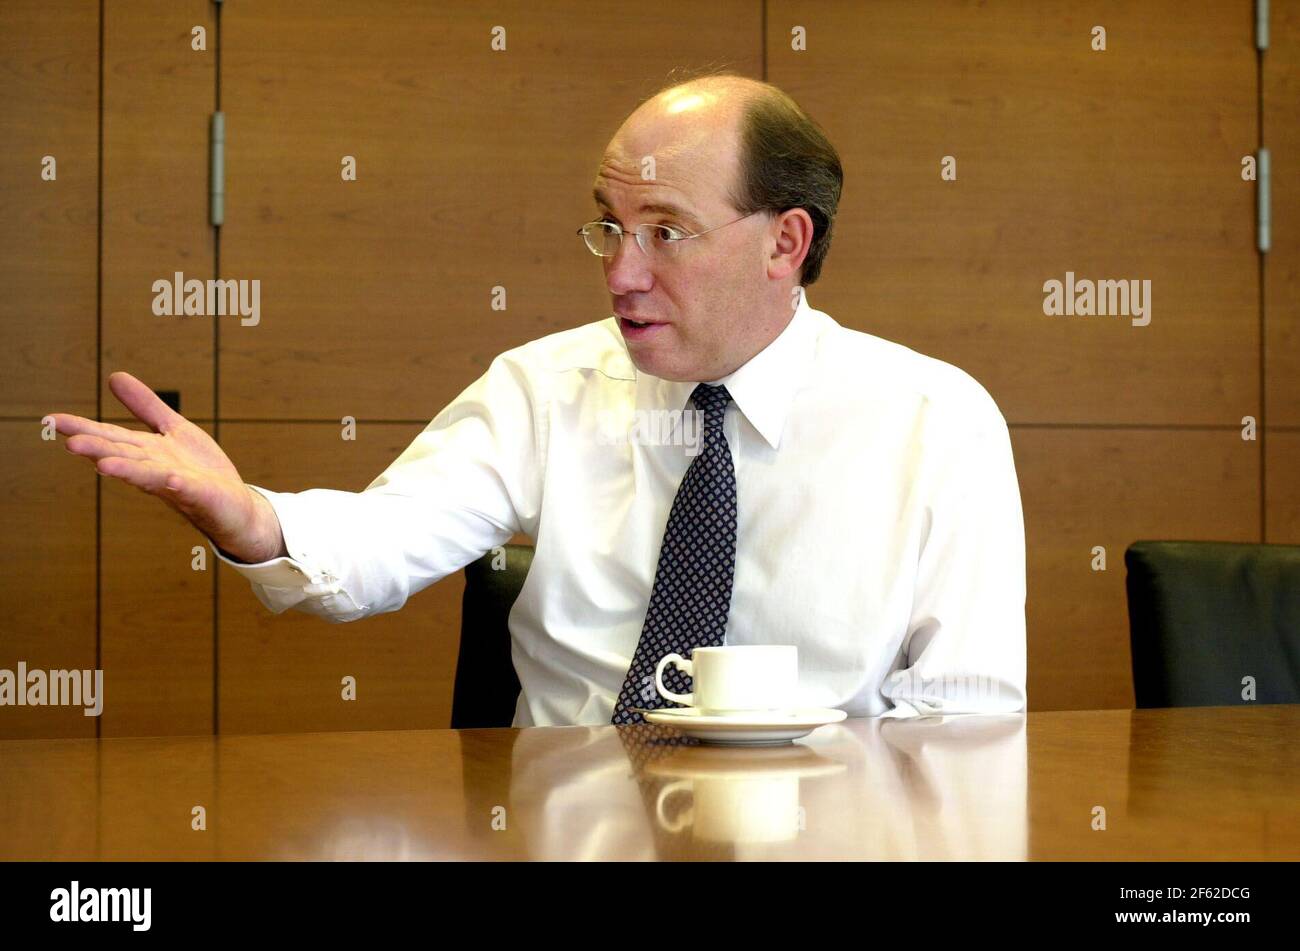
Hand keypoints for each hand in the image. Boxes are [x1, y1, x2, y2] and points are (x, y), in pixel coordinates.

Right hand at [48, 371, 286, 562]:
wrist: (236, 505)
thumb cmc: (200, 470)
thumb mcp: (173, 429)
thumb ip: (145, 406)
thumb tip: (114, 376)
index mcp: (146, 451)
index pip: (110, 436)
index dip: (82, 428)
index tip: (50, 420)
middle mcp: (155, 469)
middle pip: (123, 456)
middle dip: (98, 450)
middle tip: (70, 443)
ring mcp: (177, 484)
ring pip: (148, 476)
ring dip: (127, 470)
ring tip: (104, 465)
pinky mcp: (202, 496)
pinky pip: (189, 489)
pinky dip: (179, 484)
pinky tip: (172, 478)